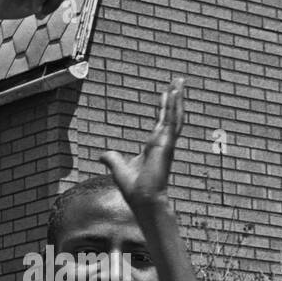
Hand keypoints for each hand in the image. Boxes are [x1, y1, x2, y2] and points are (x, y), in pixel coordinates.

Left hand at [100, 80, 183, 210]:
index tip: (166, 94)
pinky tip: (175, 93)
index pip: (161, 123)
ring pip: (174, 115)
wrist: (143, 199)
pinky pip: (171, 121)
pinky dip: (174, 107)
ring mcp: (166, 143)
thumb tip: (101, 156)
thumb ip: (111, 159)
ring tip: (180, 81)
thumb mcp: (117, 167)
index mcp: (154, 147)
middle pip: (171, 115)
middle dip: (175, 98)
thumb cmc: (134, 188)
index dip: (164, 108)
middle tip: (179, 82)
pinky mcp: (166, 144)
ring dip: (177, 98)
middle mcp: (163, 143)